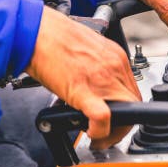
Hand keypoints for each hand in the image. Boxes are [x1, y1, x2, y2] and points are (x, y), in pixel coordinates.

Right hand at [26, 6, 141, 147]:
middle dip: (125, 123)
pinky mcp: (83, 91)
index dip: (128, 108)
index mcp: (116, 57)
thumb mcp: (88, 48)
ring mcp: (101, 80)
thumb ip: (100, 66)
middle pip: (134, 103)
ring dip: (114, 130)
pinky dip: (100, 130)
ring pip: (124, 113)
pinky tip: (91, 133)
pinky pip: (102, 117)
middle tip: (111, 132)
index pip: (132, 89)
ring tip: (100, 136)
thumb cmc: (53, 37)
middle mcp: (114, 68)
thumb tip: (98, 84)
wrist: (33, 30)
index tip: (118, 116)